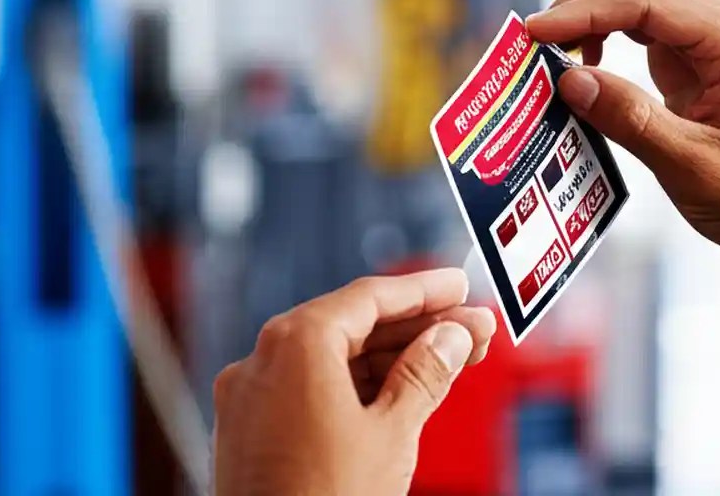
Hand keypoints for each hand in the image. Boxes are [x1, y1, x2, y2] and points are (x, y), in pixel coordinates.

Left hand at [212, 269, 495, 494]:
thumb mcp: (392, 433)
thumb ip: (425, 373)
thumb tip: (450, 336)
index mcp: (294, 344)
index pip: (369, 297)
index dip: (423, 291)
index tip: (459, 287)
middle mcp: (261, 360)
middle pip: (351, 325)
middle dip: (416, 328)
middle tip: (470, 329)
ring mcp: (250, 396)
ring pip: (331, 360)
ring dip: (390, 359)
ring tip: (450, 362)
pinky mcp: (249, 430)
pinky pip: (308, 390)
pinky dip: (354, 388)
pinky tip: (401, 394)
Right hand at [528, 0, 719, 306]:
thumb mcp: (689, 166)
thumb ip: (628, 118)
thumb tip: (569, 79)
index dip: (584, 12)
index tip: (536, 34)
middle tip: (545, 40)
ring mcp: (718, 34)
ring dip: (596, 10)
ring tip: (560, 54)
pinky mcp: (703, 54)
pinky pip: (648, 21)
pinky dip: (610, 31)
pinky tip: (589, 66)